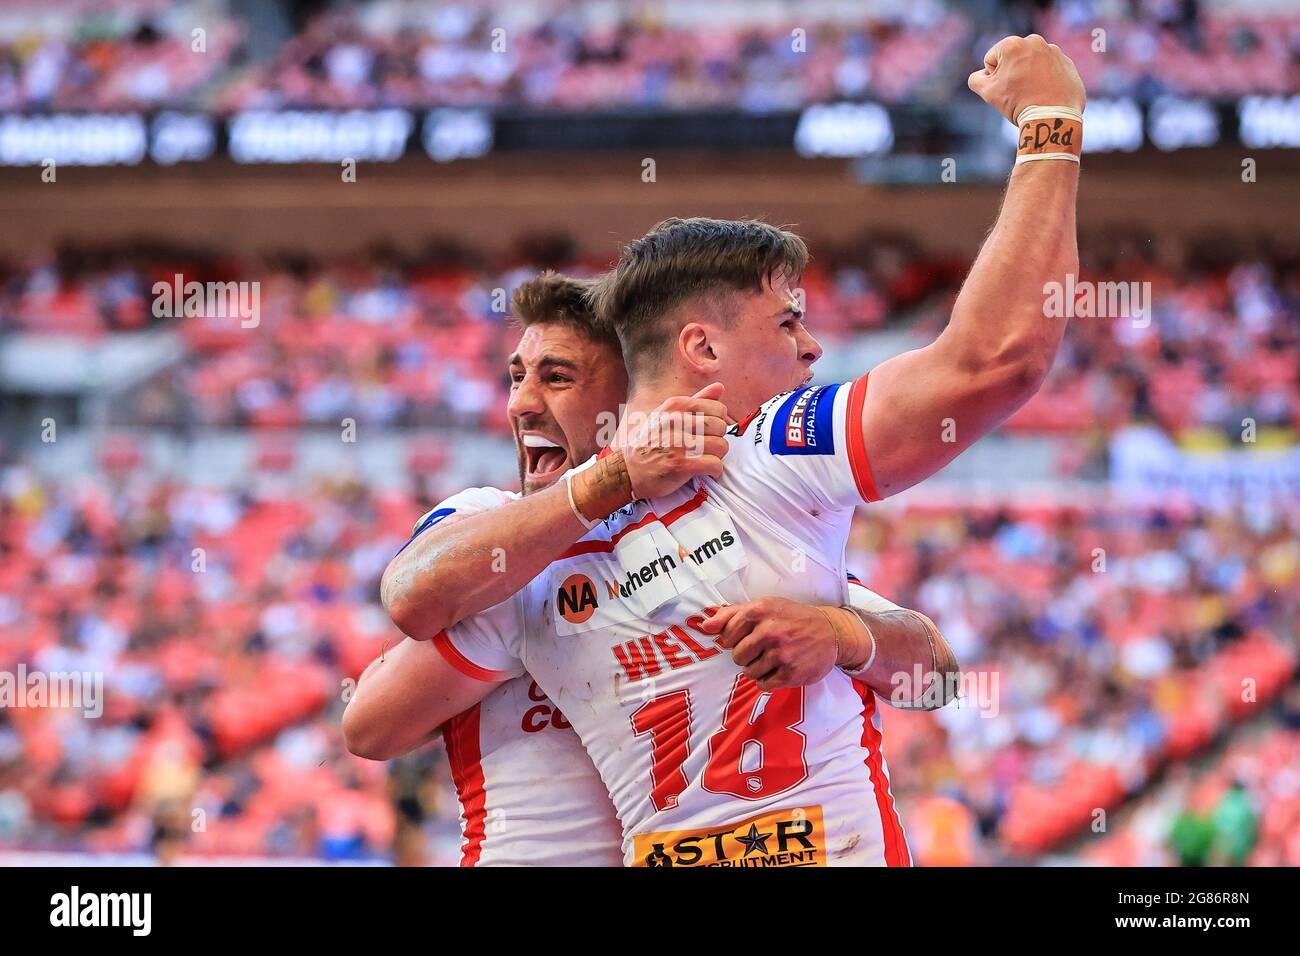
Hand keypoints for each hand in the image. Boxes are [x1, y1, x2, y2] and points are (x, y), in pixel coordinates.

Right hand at [618, 383, 729, 499]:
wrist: (625, 470)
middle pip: (720, 427)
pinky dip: (714, 471)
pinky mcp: (680, 465)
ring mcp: (678, 443)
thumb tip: (720, 387)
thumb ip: (696, 400)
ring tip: (704, 459)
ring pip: (721, 446)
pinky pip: (714, 465)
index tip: (708, 432)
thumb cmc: (649, 442)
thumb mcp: (667, 415)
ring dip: (716, 456)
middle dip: (718, 439)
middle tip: (707, 448)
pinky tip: (704, 471)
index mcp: (674, 407)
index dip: (718, 422)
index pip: (718, 409)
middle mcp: (675, 421)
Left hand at [698, 597, 838, 690]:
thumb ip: (732, 614)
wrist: (831, 631)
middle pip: (737, 655)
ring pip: (748, 671)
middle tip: (761, 648)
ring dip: (756, 668)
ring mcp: (781, 654)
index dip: (734, 638)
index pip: (727, 633)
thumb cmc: (793, 617)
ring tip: (771, 658)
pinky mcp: (791, 674)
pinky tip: (778, 668)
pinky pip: (763, 684)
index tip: (746, 637)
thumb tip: (705, 625)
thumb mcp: (765, 606)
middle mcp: (770, 631)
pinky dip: (767, 680)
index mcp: (760, 611)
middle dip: (745, 654)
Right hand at [967, 34, 1084, 125]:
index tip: (1005, 89)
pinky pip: (1050, 70)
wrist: (1053, 118)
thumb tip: (983, 75)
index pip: (991, 60)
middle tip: (1018, 92)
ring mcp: (1054, 51)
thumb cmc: (1018, 103)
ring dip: (1029, 75)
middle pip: (1012, 59)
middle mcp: (1034, 41)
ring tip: (1033, 94)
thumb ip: (976, 79)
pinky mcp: (1067, 63)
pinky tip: (1046, 94)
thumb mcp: (987, 92)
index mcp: (1012, 44)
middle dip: (1012, 73)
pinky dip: (1046, 80)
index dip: (993, 78)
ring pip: (1032, 63)